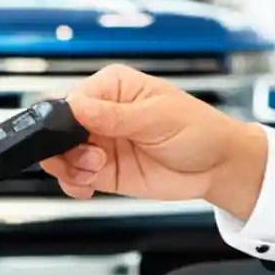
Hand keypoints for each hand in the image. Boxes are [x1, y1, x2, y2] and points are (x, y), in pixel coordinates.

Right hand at [40, 65, 269, 218]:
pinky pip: (74, 177)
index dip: (63, 121)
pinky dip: (73, 184)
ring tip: (95, 170)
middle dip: (63, 149)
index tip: (76, 137)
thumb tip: (77, 105)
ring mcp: (100, 144)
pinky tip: (88, 186)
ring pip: (61, 156)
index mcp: (112, 88)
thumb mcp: (157, 118)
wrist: (217, 166)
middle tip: (90, 159)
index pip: (70, 100)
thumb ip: (114, 116)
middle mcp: (101, 114)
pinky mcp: (104, 170)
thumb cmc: (198, 129)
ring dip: (70, 168)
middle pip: (57, 130)